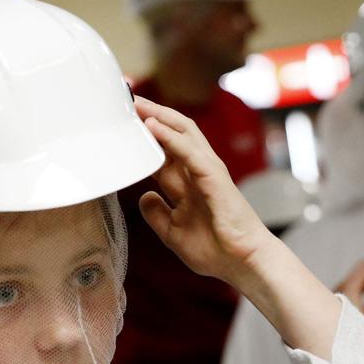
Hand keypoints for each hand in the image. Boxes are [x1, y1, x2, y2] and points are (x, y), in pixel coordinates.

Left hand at [134, 96, 274, 284]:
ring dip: (158, 116)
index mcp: (187, 184)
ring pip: (183, 133)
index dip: (142, 137)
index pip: (162, 152)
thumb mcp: (173, 233)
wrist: (243, 263)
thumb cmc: (217, 251)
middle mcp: (197, 172)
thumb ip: (157, 214)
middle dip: (149, 115)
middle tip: (124, 100)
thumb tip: (144, 197)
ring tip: (135, 103)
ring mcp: (207, 172)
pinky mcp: (214, 177)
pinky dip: (171, 137)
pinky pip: (190, 152)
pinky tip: (152, 126)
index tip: (120, 126)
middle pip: (172, 133)